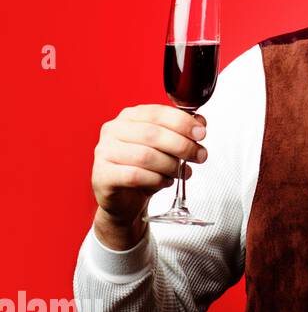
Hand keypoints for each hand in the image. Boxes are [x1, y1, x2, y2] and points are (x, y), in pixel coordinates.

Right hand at [91, 104, 207, 249]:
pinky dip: (156, 180)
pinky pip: (135, 176)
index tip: (201, 134)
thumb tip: (201, 123)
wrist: (126, 198)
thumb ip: (183, 132)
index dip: (183, 122)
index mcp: (130, 117)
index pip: (157, 112)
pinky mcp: (102, 175)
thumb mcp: (168, 147)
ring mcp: (104, 152)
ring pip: (145, 156)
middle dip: (182, 145)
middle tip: (199, 156)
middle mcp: (113, 130)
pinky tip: (165, 182)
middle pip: (153, 134)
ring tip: (182, 172)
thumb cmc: (147, 168)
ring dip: (171, 165)